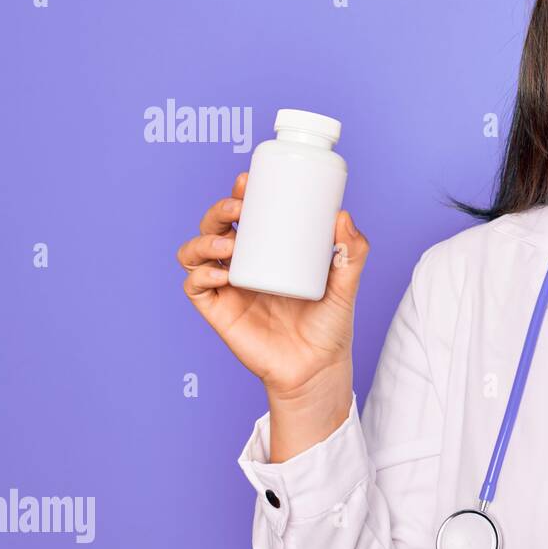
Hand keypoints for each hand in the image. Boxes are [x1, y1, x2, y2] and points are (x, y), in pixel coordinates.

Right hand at [177, 171, 368, 401]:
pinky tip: (220, 275)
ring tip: (230, 244)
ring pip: (196, 251)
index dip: (238, 194)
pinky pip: (195, 287)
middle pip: (214, 226)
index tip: (246, 180)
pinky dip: (200, 276)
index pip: (245, 214)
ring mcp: (227, 288)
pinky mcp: (218, 312)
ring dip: (204, 240)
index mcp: (268, 250)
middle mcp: (243, 264)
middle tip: (239, 209)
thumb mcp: (346, 284)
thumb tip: (343, 217)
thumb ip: (353, 253)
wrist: (318, 368)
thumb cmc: (330, 324)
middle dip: (218, 210)